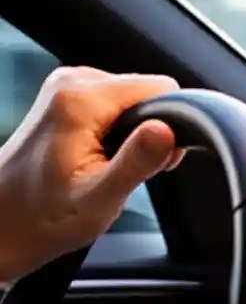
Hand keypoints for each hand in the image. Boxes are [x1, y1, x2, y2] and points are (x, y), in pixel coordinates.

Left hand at [0, 66, 183, 281]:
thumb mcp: (101, 198)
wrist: (5, 220)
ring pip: (135, 99)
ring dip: (136, 135)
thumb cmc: (47, 216)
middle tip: (127, 170)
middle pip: (147, 92)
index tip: (154, 160)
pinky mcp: (68, 97)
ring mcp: (67, 86)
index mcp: (81, 100)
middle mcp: (72, 82)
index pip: (160, 88)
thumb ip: (137, 161)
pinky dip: (121, 132)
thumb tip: (167, 130)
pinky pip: (116, 105)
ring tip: (112, 167)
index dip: (170, 126)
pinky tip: (103, 158)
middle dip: (153, 132)